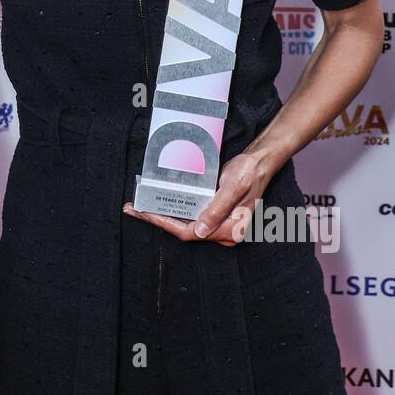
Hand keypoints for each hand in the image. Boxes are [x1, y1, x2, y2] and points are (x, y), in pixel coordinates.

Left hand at [123, 149, 274, 245]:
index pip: (190, 233)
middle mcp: (224, 231)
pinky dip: (175, 210)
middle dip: (158, 221)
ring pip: (186, 224)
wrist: (261, 161)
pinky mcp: (217, 213)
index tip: (144, 214)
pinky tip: (162, 203)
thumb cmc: (250, 172)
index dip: (165, 224)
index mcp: (230, 230)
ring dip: (164, 216)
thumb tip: (200, 230)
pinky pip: (192, 215)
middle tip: (134, 209)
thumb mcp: (232, 187)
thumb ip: (217, 209)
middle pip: (184, 230)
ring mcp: (220, 223)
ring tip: (141, 207)